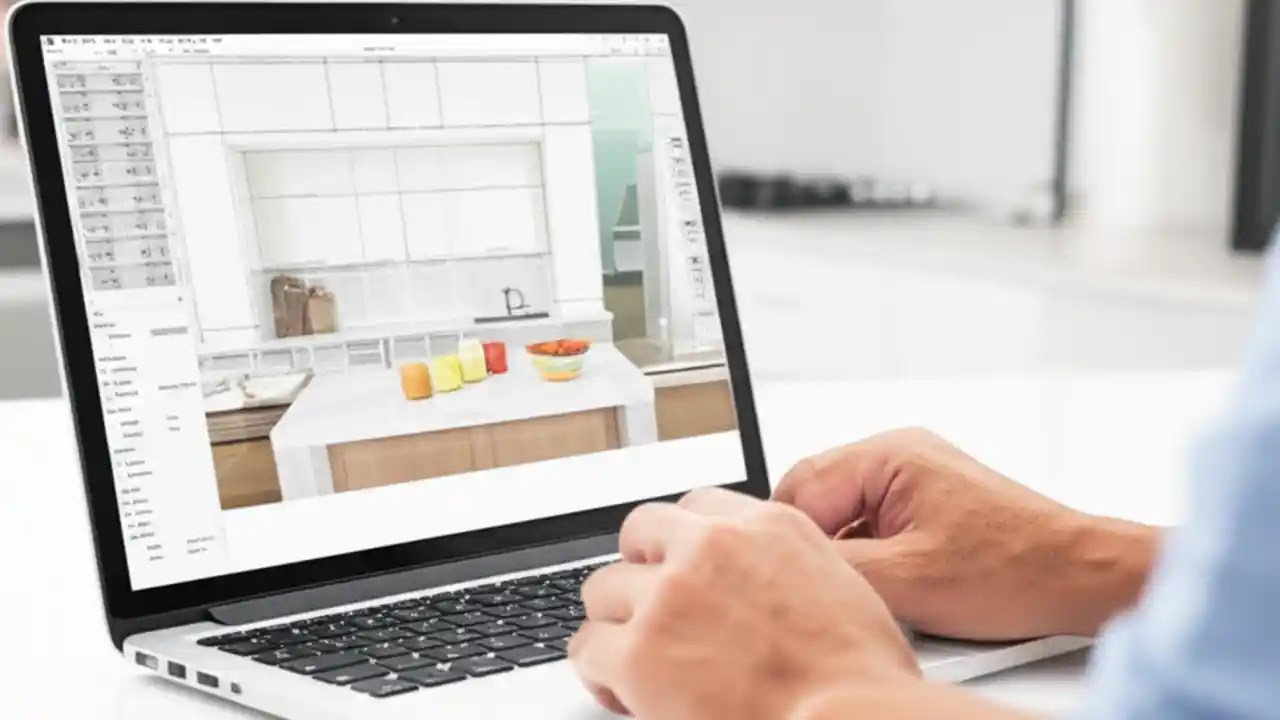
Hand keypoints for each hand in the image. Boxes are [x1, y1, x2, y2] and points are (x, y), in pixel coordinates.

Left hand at [569, 488, 919, 718]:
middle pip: (640, 533)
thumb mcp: (839, 585)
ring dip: (617, 622)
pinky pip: (587, 648)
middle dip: (642, 571)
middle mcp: (712, 548)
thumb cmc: (860, 676)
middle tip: (652, 610)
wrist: (851, 719)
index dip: (684, 544)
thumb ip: (785, 565)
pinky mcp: (639, 652)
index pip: (697, 506)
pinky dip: (601, 672)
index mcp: (766, 527)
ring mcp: (669, 596)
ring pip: (603, 589)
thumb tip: (764, 582)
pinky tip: (625, 692)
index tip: (682, 566)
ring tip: (637, 659)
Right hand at [774, 428, 1157, 639]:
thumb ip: (834, 565)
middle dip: (819, 544)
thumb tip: (786, 562)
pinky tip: (892, 584)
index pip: (798, 486)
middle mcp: (898, 454)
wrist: (1080, 576)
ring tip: (873, 587)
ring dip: (847, 552)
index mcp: (888, 455)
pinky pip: (873, 522)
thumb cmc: (1014, 570)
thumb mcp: (906, 580)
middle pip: (817, 496)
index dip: (790, 537)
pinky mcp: (928, 499)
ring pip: (844, 513)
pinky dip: (872, 553)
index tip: (790, 574)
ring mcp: (914, 474)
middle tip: (829, 586)